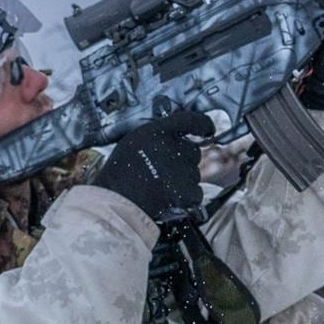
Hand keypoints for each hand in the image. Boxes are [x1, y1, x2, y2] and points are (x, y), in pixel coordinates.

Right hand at [93, 108, 215, 222]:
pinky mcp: (186, 191)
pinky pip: (196, 192)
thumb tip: (175, 138)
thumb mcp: (132, 142)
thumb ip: (156, 136)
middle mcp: (172, 147)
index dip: (203, 124)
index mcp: (158, 132)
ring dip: (183, 179)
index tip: (207, 128)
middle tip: (163, 170)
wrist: (116, 202)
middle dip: (184, 160)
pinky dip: (186, 197)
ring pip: (194, 173)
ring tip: (160, 186)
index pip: (191, 120)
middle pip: (193, 151)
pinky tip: (169, 198)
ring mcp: (182, 170)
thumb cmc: (118, 175)